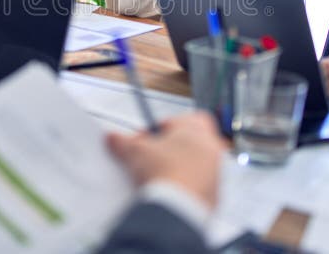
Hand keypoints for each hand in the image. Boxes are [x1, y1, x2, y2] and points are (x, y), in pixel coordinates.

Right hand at [107, 113, 225, 208]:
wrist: (178, 209)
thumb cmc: (163, 172)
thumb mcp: (136, 151)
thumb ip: (123, 142)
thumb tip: (112, 138)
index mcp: (198, 130)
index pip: (182, 119)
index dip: (163, 127)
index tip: (146, 138)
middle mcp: (212, 149)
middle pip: (189, 143)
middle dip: (169, 149)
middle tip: (150, 157)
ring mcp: (216, 173)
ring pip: (194, 165)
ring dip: (177, 168)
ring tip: (156, 178)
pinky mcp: (214, 196)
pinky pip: (197, 187)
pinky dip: (183, 188)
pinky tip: (166, 194)